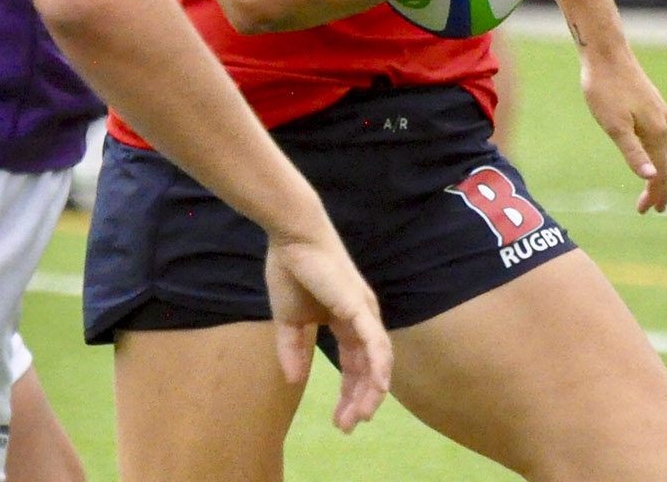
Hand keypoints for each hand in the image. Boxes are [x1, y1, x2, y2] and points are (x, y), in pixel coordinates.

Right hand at [261, 231, 390, 432]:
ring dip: (371, 392)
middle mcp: (362, 319)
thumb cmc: (291, 270)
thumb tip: (293, 380)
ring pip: (377, 361)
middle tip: (348, 427)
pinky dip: (379, 367)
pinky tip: (377, 390)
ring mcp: (364, 313)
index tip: (338, 422)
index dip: (348, 394)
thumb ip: (292, 349)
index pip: (354, 365)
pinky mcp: (359, 307)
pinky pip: (375, 343)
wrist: (291, 238)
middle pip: (369, 369)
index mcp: (346, 321)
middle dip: (360, 401)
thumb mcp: (287, 320)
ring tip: (360, 417)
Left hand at [580, 43, 666, 212]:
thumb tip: (651, 177)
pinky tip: (649, 153)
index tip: (646, 211)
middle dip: (660, 187)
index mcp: (656, 131)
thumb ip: (632, 152)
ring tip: (652, 186)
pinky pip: (660, 137)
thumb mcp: (614, 125)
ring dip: (660, 170)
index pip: (660, 171)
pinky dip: (657, 153)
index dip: (655, 193)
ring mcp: (660, 112)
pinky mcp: (652, 104)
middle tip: (652, 208)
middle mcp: (664, 123)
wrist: (606, 52)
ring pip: (664, 150)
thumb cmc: (605, 89)